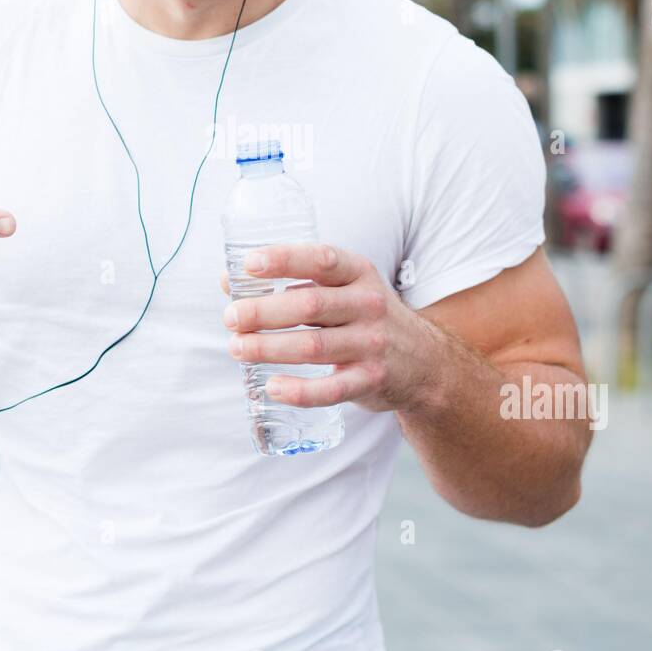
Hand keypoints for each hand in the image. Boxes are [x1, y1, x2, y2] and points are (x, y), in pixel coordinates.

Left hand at [217, 243, 437, 413]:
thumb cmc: (364, 315)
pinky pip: (331, 390)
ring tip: (237, 347)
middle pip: (310, 305)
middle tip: (231, 318)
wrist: (424, 360)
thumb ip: (292, 282)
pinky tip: (271, 387)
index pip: (322, 259)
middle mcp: (368, 304)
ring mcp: (372, 343)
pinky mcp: (370, 380)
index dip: (284, 259)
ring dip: (269, 348)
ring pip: (314, 347)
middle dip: (263, 312)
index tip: (249, 264)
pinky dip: (298, 391)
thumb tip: (227, 282)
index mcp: (358, 273)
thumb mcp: (341, 288)